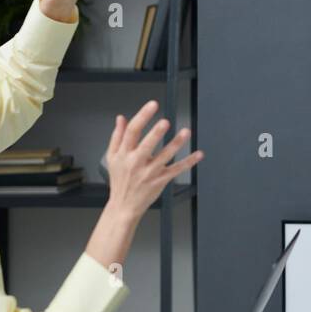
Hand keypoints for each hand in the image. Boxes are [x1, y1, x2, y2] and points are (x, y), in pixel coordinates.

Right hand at [103, 100, 204, 220]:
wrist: (124, 206)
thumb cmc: (119, 180)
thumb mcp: (112, 157)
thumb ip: (117, 136)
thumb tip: (121, 118)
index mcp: (124, 154)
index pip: (132, 131)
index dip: (142, 116)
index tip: (153, 105)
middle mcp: (136, 163)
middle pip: (147, 145)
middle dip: (156, 133)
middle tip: (165, 122)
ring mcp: (150, 172)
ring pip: (164, 156)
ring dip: (176, 144)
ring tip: (186, 132)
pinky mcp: (161, 181)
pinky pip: (176, 170)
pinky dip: (189, 162)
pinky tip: (198, 154)